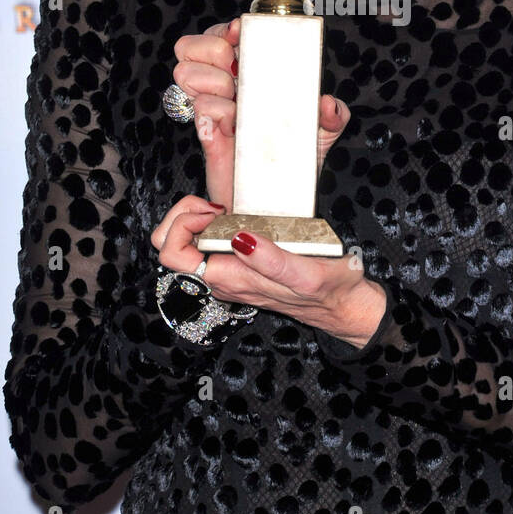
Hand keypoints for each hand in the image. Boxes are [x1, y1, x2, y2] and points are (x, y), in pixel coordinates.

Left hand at [151, 194, 387, 347]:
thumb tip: (240, 240)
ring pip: (184, 244)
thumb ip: (272, 261)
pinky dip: (210, 222)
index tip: (215, 212)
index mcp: (230, 280)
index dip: (183, 224)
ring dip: (196, 217)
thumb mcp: (307, 274)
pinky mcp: (238, 264)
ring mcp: (227, 272)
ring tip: (225, 210)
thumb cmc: (329, 291)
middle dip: (182, 215)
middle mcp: (221, 278)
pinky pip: (205, 243)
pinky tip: (235, 216)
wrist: (343, 307)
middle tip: (214, 207)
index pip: (172, 255)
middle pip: (169, 246)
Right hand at [170, 19, 351, 212]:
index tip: (239, 32)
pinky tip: (234, 126)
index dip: (224, 29)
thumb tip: (327, 103)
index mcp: (247, 74)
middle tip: (237, 71)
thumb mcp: (323, 131)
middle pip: (191, 47)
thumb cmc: (294, 159)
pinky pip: (201, 109)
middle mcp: (224, 86)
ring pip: (187, 73)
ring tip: (236, 101)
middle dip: (213, 51)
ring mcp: (211, 109)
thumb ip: (334, 114)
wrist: (277, 199)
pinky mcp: (205, 133)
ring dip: (213, 82)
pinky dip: (218, 112)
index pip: (221, 34)